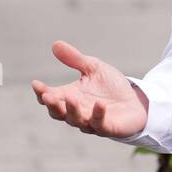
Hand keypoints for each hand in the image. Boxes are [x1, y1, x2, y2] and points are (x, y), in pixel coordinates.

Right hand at [31, 40, 148, 137]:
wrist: (136, 99)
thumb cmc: (111, 86)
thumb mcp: (93, 68)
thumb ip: (75, 59)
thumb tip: (55, 44)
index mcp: (70, 97)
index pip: (50, 98)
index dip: (41, 92)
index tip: (36, 83)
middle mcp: (77, 111)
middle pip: (58, 113)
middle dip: (52, 105)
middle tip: (47, 97)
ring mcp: (91, 121)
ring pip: (76, 120)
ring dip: (71, 110)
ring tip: (70, 98)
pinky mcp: (108, 127)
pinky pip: (100, 124)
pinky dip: (98, 115)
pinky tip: (100, 104)